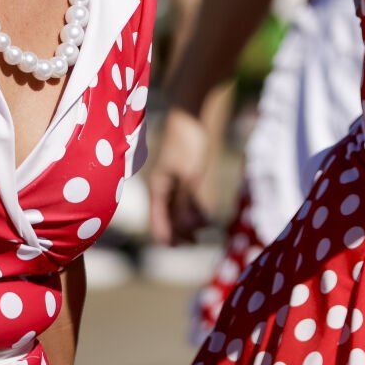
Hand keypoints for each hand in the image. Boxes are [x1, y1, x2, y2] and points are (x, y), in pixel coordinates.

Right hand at [147, 108, 211, 245]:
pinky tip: (207, 216)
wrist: (190, 117)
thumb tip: (187, 230)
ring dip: (190, 223)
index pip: (157, 224)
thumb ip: (187, 203)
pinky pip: (188, 201)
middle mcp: (163, 190)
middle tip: (198, 242)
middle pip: (169, 220)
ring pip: (180, 212)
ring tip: (205, 231)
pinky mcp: (185, 177)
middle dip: (182, 233)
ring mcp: (174, 184)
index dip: (168, 238)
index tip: (183, 247)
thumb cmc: (186, 143)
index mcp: (158, 190)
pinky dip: (197, 210)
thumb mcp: (189, 175)